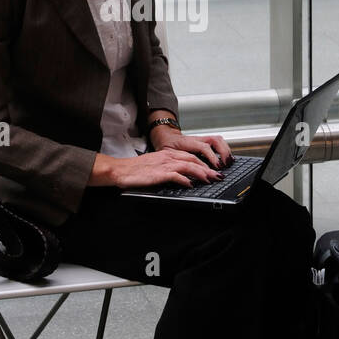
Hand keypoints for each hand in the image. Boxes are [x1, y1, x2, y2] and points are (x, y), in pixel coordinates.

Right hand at [90, 144, 228, 189]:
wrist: (120, 170)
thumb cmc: (135, 170)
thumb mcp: (155, 165)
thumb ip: (168, 168)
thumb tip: (182, 177)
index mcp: (167, 154)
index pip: (190, 155)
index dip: (203, 162)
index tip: (212, 169)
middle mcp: (167, 157)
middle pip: (193, 159)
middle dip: (208, 168)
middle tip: (218, 175)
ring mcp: (163, 164)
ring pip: (188, 165)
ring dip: (201, 173)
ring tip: (210, 179)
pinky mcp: (159, 173)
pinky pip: (176, 175)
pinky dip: (185, 179)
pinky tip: (191, 184)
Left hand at [147, 125, 233, 169]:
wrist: (166, 137)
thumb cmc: (166, 148)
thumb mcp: (167, 155)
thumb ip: (176, 163)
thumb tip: (184, 177)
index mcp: (186, 142)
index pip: (203, 147)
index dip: (212, 157)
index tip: (217, 167)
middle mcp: (196, 139)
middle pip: (214, 140)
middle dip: (223, 152)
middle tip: (226, 165)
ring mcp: (201, 139)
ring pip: (218, 139)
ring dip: (226, 150)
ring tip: (229, 162)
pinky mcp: (205, 141)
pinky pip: (218, 142)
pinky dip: (224, 150)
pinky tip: (226, 158)